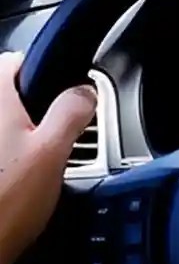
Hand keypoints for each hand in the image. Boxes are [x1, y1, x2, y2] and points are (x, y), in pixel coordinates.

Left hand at [0, 52, 96, 263]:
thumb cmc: (5, 202)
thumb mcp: (54, 150)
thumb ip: (73, 111)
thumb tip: (85, 91)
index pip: (15, 60)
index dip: (43, 73)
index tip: (61, 94)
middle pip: (7, 96)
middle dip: (29, 112)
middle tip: (49, 140)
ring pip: (3, 128)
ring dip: (15, 139)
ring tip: (30, 168)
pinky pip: (0, 151)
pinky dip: (7, 161)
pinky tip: (12, 185)